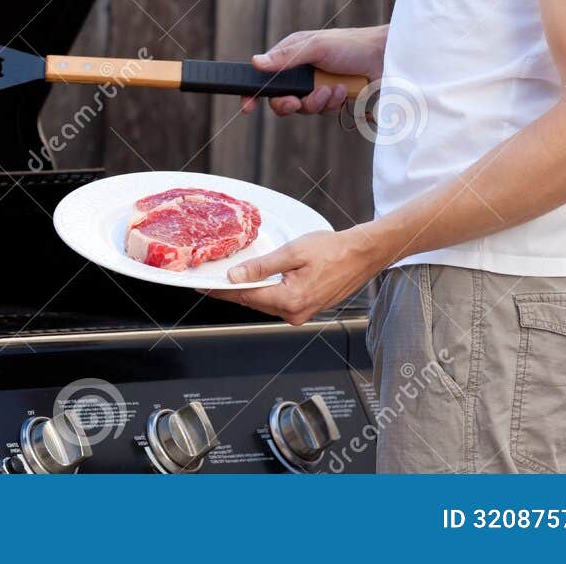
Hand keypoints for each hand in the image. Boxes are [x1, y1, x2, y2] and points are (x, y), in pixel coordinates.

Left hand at [201, 227, 383, 324]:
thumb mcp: (292, 253)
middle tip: (214, 279)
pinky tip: (259, 281)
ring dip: (251, 291)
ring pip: (265, 303)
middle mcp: (295, 313)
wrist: (361, 255)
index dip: (222, 291)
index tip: (204, 287)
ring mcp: (302, 314)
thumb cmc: (332, 250)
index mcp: (290, 300)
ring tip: (233, 278)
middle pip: (254, 302)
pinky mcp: (307, 309)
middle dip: (234, 291)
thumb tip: (235, 277)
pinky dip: (266, 292)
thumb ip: (262, 267)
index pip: (245, 297)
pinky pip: (278, 302)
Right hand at [238, 25, 387, 116]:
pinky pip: (323, 111)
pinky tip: (343, 93)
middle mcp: (302, 72)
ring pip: (304, 108)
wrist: (387, 58)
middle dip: (290, 103)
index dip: (254, 93)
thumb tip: (256, 62)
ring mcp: (317, 86)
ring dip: (317, 102)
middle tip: (296, 103)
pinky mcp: (333, 98)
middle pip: (281, 99)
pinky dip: (332, 104)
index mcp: (291, 55)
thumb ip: (287, 57)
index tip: (248, 107)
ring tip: (332, 89)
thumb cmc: (352, 45)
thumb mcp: (316, 47)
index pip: (265, 76)